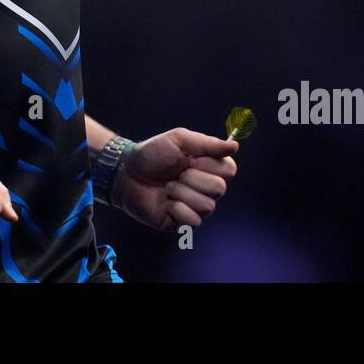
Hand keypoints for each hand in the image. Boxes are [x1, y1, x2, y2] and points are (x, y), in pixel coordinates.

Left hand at [113, 128, 238, 230]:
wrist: (127, 172)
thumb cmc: (153, 154)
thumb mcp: (179, 140)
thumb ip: (207, 143)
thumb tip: (235, 146)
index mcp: (208, 167)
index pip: (229, 170)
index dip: (211, 165)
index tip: (192, 159)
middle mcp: (205, 188)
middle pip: (219, 189)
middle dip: (193, 178)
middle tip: (176, 173)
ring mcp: (195, 206)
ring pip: (207, 206)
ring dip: (181, 193)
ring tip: (167, 187)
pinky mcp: (182, 222)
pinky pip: (193, 220)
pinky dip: (177, 208)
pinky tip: (166, 202)